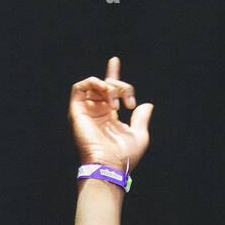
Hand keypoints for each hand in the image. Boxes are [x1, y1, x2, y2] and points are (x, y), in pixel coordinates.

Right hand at [68, 54, 153, 171]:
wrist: (109, 165)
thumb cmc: (124, 155)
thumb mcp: (140, 136)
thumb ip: (141, 119)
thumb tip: (147, 105)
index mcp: (110, 116)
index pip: (110, 91)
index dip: (113, 75)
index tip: (115, 60)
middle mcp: (97, 112)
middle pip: (107, 85)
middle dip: (121, 86)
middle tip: (128, 102)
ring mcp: (87, 111)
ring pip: (94, 84)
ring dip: (108, 86)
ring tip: (115, 100)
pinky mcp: (77, 111)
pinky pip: (78, 88)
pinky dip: (91, 82)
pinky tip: (104, 89)